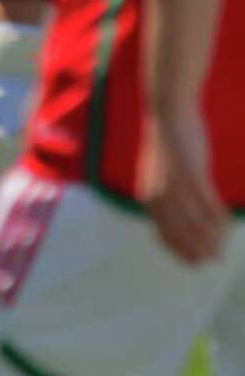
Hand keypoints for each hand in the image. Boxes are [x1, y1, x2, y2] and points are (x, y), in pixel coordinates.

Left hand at [139, 101, 226, 263]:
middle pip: (179, 230)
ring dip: (209, 235)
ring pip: (193, 218)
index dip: (179, 249)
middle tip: (214, 260)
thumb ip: (170, 196)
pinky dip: (215, 213)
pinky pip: (205, 198)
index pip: (162, 231)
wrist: (168, 114)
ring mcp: (174, 182)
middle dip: (197, 247)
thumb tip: (184, 214)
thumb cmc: (168, 145)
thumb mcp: (163, 175)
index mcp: (149, 195)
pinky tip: (226, 222)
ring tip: (222, 244)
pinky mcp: (190, 170)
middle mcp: (158, 192)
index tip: (194, 262)